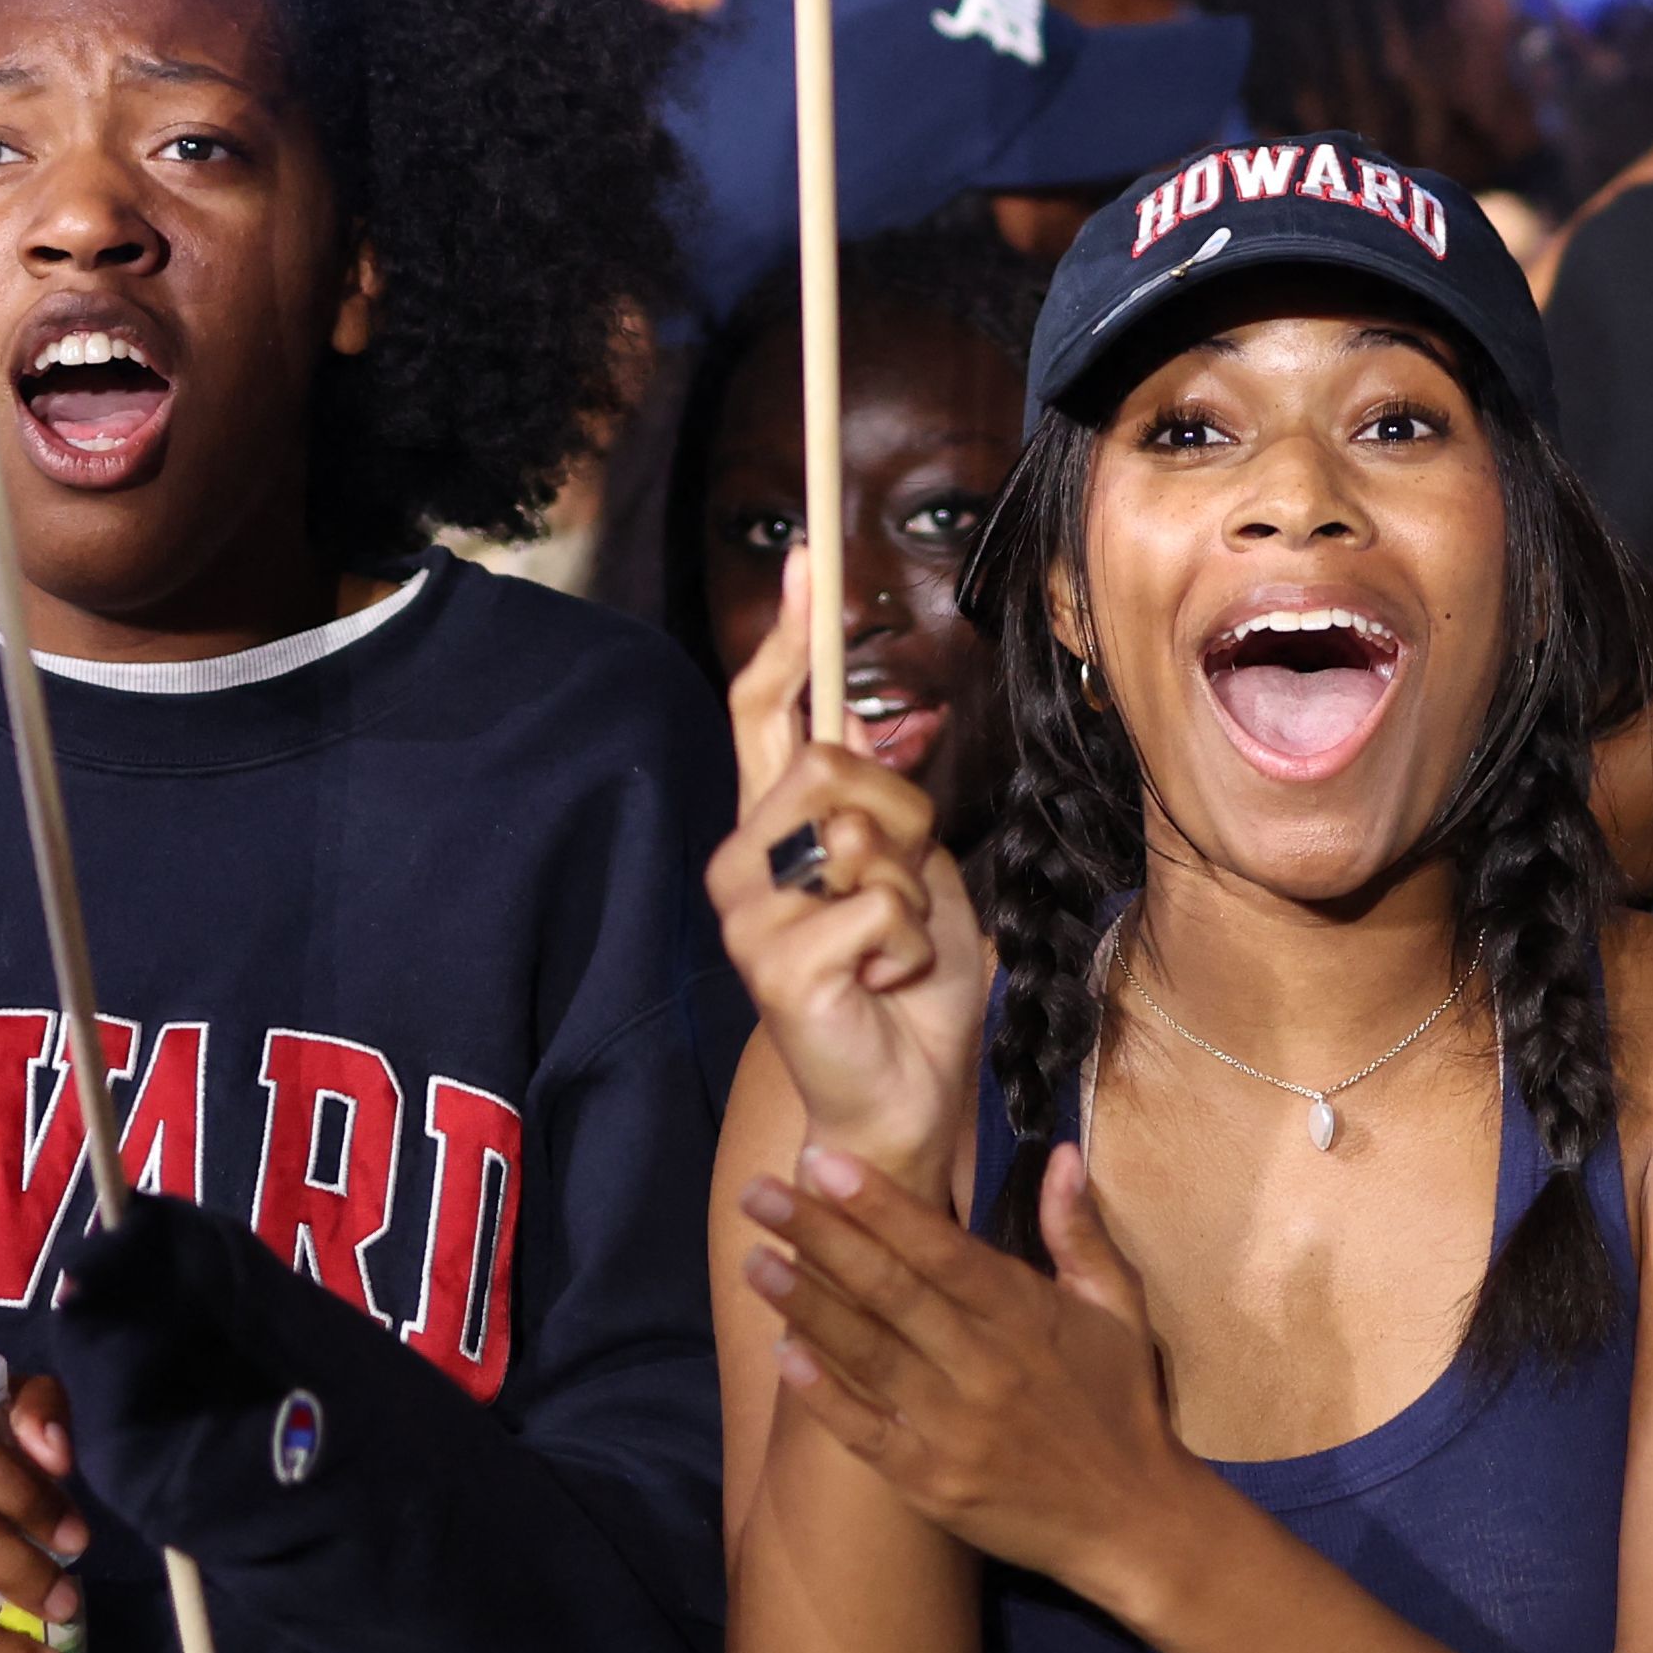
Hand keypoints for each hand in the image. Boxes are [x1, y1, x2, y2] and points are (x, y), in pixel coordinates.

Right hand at [704, 553, 985, 1192]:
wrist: (907, 1094)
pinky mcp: (771, 966)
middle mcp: (741, 861)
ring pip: (859, 829)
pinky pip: (877, 902)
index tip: (804, 559)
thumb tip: (854, 717)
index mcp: (771, 828)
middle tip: (904, 882)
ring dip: (910, 887)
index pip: (765, 712)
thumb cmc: (910, 982)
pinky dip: (908, 942)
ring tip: (891, 944)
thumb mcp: (911, 866)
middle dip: (901, 811)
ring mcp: (746, 914)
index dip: (784, 634)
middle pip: (831, 759)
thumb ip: (874, 800)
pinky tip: (882, 982)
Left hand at [744, 1144, 1208, 1619]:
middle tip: (757, 1194)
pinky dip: (823, 1396)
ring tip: (753, 1261)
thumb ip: (1079, 1231)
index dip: (880, 1204)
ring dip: (805, 1306)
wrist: (1130, 1519)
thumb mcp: (1118, 1307)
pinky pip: (866, 1433)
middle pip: (890, 1292)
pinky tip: (781, 1356)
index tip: (823, 1161)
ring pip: (868, 1355)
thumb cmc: (1119, 1400)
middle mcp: (983, 1366)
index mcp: (1024, 1315)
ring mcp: (953, 1428)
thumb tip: (1061, 1152)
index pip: (941, 1248)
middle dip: (819, 1238)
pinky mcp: (931, 1483)